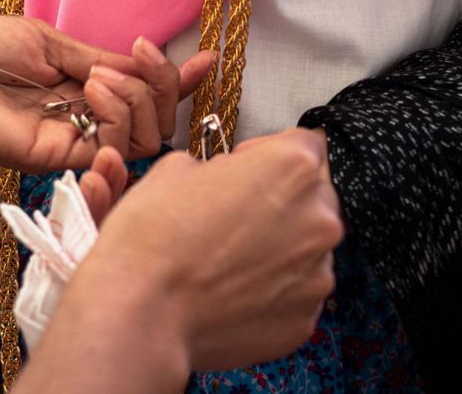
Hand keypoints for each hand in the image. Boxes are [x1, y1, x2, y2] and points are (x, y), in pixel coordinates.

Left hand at [0, 16, 210, 185]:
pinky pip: (113, 148)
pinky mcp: (57, 159)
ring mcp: (72, 143)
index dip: (178, 82)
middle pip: (156, 120)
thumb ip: (102, 59)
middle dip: (161, 86)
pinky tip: (93, 94)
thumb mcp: (52, 43)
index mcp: (83, 90)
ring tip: (97, 78)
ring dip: (136, 98)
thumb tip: (150, 58)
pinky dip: (118, 119)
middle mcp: (84, 121)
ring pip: (144, 137)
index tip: (207, 60)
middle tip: (136, 56)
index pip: (145, 95)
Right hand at [45, 130, 342, 382]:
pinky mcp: (305, 318)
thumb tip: (222, 181)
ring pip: (307, 249)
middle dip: (281, 201)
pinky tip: (231, 290)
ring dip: (278, 247)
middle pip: (313, 198)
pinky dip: (273, 290)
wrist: (143, 312)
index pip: (305, 144)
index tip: (245, 167)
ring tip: (227, 260)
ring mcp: (317, 274)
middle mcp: (318, 219)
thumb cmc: (153, 237)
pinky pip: (296, 293)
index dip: (269, 152)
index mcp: (292, 168)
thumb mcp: (175, 167)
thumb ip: (219, 166)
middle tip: (232, 215)